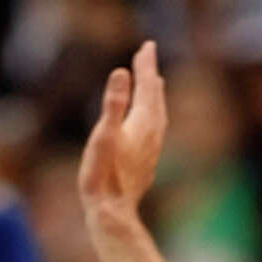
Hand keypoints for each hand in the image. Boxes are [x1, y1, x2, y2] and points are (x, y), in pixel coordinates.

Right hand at [79, 40, 166, 221]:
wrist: (112, 214)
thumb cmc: (104, 175)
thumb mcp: (104, 134)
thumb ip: (113, 104)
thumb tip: (122, 72)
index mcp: (141, 124)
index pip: (147, 87)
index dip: (145, 66)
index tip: (146, 46)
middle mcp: (151, 136)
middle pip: (154, 99)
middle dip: (151, 76)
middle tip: (148, 56)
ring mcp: (150, 152)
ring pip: (157, 117)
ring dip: (154, 98)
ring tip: (154, 84)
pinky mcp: (145, 166)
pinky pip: (154, 134)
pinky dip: (153, 120)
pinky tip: (149, 126)